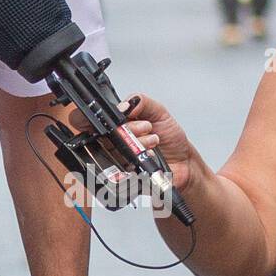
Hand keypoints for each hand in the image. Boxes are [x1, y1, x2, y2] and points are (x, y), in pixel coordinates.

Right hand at [68, 92, 195, 196]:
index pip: (92, 118)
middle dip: (128, 129)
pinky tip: (149, 156)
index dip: (99, 118)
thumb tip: (126, 103)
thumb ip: (143, 102)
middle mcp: (111, 139)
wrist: (183, 162)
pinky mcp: (121, 174)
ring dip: (136, 145)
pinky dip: (138, 161)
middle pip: (102, 134)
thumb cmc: (170, 137)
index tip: (122, 117)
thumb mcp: (160, 112)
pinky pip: (120, 168)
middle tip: (146, 127)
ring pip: (112, 150)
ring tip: (153, 141)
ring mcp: (114, 157)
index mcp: (115, 121)